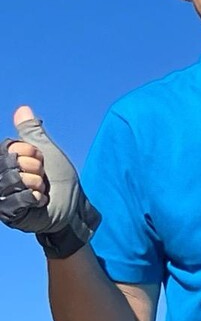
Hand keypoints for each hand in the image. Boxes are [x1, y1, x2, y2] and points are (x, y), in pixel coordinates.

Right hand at [1, 107, 99, 258]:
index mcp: (5, 161)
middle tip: (43, 176)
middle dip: (34, 168)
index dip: (30, 152)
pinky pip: (18, 199)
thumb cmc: (59, 178)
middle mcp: (0, 177)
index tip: (40, 158)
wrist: (73, 204)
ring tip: (42, 189)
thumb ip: (32, 132)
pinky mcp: (8, 213)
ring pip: (13, 181)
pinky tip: (40, 201)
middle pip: (10, 163)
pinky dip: (35, 198)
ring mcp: (1, 196)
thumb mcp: (46, 150)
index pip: (9, 148)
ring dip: (35, 183)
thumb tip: (22, 108)